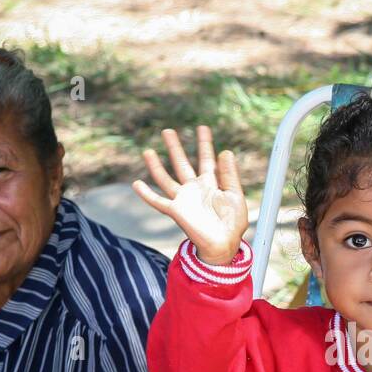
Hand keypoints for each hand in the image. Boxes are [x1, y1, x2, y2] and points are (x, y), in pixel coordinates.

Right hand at [132, 125, 248, 265]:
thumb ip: (229, 175)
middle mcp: (194, 189)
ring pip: (166, 179)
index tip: (202, 127)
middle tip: (167, 131)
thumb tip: (226, 151)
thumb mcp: (235, 195)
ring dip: (156, 166)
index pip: (206, 159)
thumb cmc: (233, 223)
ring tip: (147, 151)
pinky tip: (136, 184)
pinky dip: (147, 194)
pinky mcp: (176, 211)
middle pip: (182, 164)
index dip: (204, 144)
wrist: (224, 244)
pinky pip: (158, 201)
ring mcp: (184, 200)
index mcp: (211, 184)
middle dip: (175, 148)